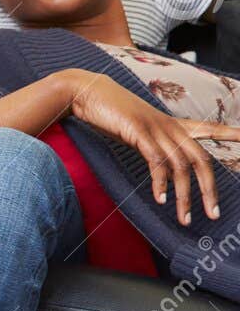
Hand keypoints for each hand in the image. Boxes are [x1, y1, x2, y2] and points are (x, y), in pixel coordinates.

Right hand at [65, 70, 239, 223]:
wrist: (85, 92)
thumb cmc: (108, 111)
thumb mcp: (136, 128)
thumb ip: (151, 143)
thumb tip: (159, 165)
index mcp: (171, 124)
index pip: (210, 129)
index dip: (232, 134)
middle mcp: (169, 126)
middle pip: (201, 159)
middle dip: (209, 190)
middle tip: (213, 213)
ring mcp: (155, 128)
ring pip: (181, 166)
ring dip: (185, 196)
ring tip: (184, 218)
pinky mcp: (138, 131)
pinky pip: (157, 161)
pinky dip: (161, 183)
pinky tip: (160, 198)